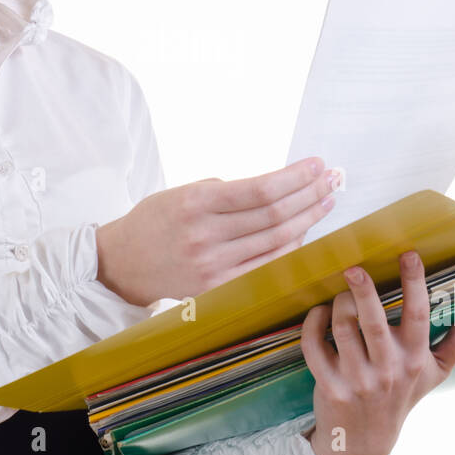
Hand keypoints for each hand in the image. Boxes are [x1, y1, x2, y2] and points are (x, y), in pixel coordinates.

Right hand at [95, 157, 338, 306]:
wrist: (124, 262)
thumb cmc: (158, 220)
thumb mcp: (183, 192)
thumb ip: (226, 191)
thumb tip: (278, 186)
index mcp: (195, 203)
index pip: (260, 190)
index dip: (295, 177)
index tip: (316, 165)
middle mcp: (204, 236)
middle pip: (274, 215)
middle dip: (309, 195)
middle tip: (331, 179)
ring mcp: (212, 267)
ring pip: (276, 242)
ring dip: (308, 220)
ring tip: (325, 202)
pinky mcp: (216, 289)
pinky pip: (266, 267)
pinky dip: (290, 249)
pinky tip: (304, 233)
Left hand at [300, 250, 454, 454]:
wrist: (364, 439)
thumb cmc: (401, 396)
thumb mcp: (435, 372)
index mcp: (414, 359)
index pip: (418, 316)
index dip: (414, 283)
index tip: (409, 255)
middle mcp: (387, 369)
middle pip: (373, 322)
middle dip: (364, 292)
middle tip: (354, 268)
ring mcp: (356, 378)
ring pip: (342, 329)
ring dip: (338, 304)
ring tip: (341, 294)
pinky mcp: (329, 384)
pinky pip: (315, 346)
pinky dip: (313, 324)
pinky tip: (319, 312)